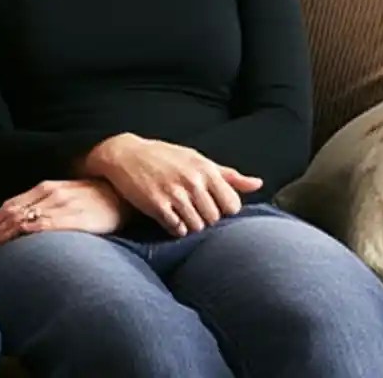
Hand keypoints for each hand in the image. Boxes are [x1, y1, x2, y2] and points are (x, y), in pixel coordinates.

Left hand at [0, 180, 126, 248]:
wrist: (125, 195)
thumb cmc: (98, 199)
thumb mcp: (70, 196)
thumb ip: (49, 205)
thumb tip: (29, 222)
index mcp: (47, 187)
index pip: (12, 203)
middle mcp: (49, 192)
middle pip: (11, 210)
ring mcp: (60, 204)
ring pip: (20, 217)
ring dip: (2, 232)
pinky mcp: (72, 217)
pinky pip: (40, 225)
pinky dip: (21, 234)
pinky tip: (13, 243)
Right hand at [83, 133, 261, 236]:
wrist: (124, 154)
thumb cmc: (164, 157)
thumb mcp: (196, 159)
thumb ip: (228, 175)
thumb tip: (258, 184)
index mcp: (205, 169)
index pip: (232, 205)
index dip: (223, 210)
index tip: (212, 206)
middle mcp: (192, 181)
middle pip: (214, 218)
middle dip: (206, 219)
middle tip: (194, 211)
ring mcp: (174, 194)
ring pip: (197, 226)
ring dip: (191, 225)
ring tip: (182, 215)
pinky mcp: (157, 205)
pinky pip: (177, 228)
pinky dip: (176, 228)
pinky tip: (170, 219)